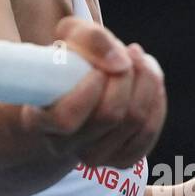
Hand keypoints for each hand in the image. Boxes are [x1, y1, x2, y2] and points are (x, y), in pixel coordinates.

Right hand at [20, 16, 166, 169]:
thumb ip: (91, 38)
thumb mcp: (71, 35)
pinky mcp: (120, 160)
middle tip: (126, 53)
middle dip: (127, 77)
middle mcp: (62, 146)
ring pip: (135, 123)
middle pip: (110, 116)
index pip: (66, 119)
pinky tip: (147, 81)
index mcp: (39, 120)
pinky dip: (155, 101)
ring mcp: (91, 157)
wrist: (75, 87)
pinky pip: (149, 132)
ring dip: (146, 82)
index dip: (89, 89)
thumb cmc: (70, 60)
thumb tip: (121, 64)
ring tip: (137, 59)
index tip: (98, 68)